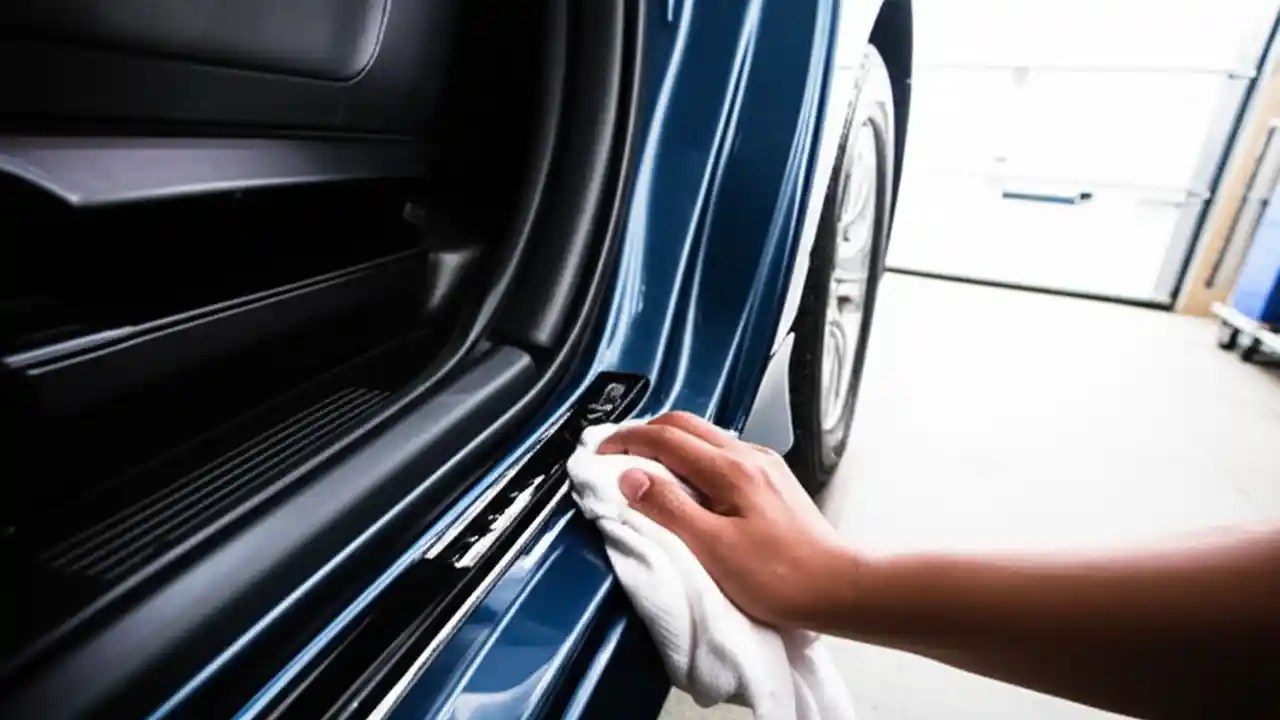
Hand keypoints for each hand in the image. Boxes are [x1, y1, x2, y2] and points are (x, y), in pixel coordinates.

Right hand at [599, 411, 858, 628]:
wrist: (838, 588)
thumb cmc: (780, 577)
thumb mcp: (712, 548)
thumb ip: (669, 508)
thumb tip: (632, 478)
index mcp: (730, 469)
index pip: (665, 437)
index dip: (626, 441)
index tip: (600, 454)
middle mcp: (749, 457)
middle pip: (685, 424)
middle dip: (645, 432)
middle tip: (616, 452)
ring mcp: (764, 466)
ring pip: (705, 436)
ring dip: (670, 443)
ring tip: (645, 467)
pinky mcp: (772, 481)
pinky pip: (722, 454)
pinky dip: (693, 458)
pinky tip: (687, 483)